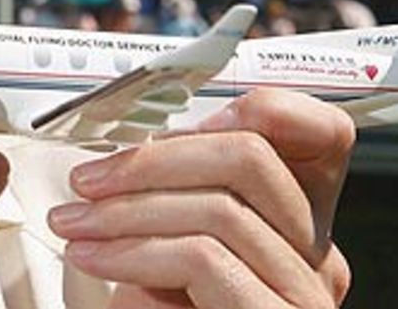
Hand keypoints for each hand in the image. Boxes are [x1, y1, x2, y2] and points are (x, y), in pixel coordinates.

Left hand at [48, 89, 353, 307]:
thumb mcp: (169, 252)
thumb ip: (175, 198)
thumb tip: (129, 145)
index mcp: (300, 223)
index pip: (323, 134)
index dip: (263, 106)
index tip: (178, 121)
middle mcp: (320, 257)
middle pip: (253, 156)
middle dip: (154, 157)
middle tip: (89, 177)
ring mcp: (306, 296)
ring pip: (219, 206)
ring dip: (127, 208)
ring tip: (74, 222)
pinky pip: (204, 259)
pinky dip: (134, 251)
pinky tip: (94, 259)